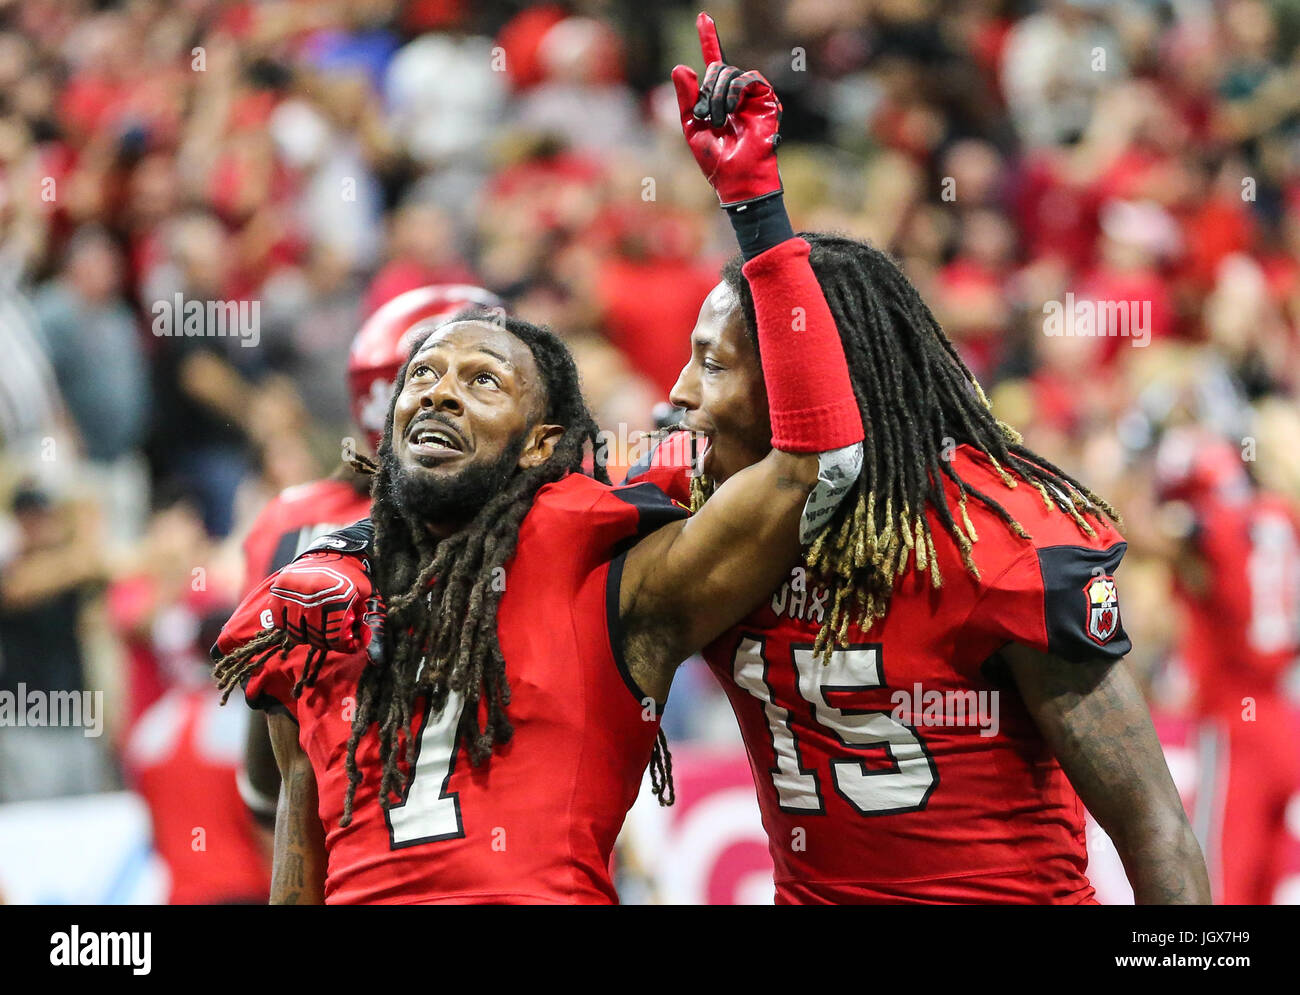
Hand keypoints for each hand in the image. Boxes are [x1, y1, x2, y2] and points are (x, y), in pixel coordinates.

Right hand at [268, 551, 377, 653]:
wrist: (335, 551)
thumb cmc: (354, 579)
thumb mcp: (369, 598)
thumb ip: (371, 626)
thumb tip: (375, 657)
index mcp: (338, 596)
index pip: (335, 637)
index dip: (343, 646)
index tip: (347, 644)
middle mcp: (313, 594)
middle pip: (314, 637)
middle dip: (326, 641)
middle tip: (332, 634)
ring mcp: (293, 592)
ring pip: (296, 633)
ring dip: (307, 635)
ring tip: (317, 626)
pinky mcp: (279, 590)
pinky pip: (279, 622)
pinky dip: (289, 625)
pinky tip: (302, 618)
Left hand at [671, 12, 782, 207]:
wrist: (736, 178)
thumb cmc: (715, 160)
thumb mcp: (691, 127)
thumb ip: (686, 98)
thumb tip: (682, 66)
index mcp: (717, 98)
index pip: (713, 61)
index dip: (709, 38)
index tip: (703, 17)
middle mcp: (735, 93)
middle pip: (718, 66)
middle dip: (706, 89)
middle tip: (707, 116)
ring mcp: (751, 95)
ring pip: (730, 71)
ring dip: (717, 95)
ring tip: (719, 121)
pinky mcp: (766, 98)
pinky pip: (746, 78)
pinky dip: (733, 92)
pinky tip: (731, 113)